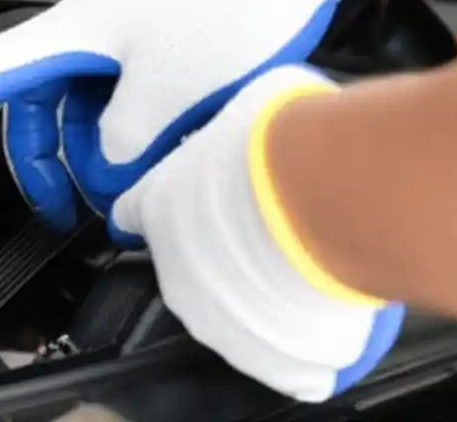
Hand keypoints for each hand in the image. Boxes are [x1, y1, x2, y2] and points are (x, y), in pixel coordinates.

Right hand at [0, 0, 396, 234]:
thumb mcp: (168, 93)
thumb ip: (124, 147)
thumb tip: (109, 179)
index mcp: (75, 31)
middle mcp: (93, 29)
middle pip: (41, 106)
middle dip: (51, 163)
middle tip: (72, 212)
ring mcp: (132, 31)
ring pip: (90, 106)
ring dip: (106, 151)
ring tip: (145, 183)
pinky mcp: (168, 37)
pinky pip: (130, 94)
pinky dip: (139, 130)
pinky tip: (171, 147)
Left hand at [112, 65, 403, 400]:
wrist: (324, 200)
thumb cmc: (281, 141)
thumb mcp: (254, 104)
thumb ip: (244, 123)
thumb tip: (267, 111)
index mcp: (154, 204)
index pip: (132, 210)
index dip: (162, 203)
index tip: (187, 197)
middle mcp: (170, 266)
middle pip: (186, 260)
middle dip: (221, 246)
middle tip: (269, 222)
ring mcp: (209, 314)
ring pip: (227, 307)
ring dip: (255, 288)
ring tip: (303, 262)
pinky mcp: (257, 352)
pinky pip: (273, 353)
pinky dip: (294, 335)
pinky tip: (322, 309)